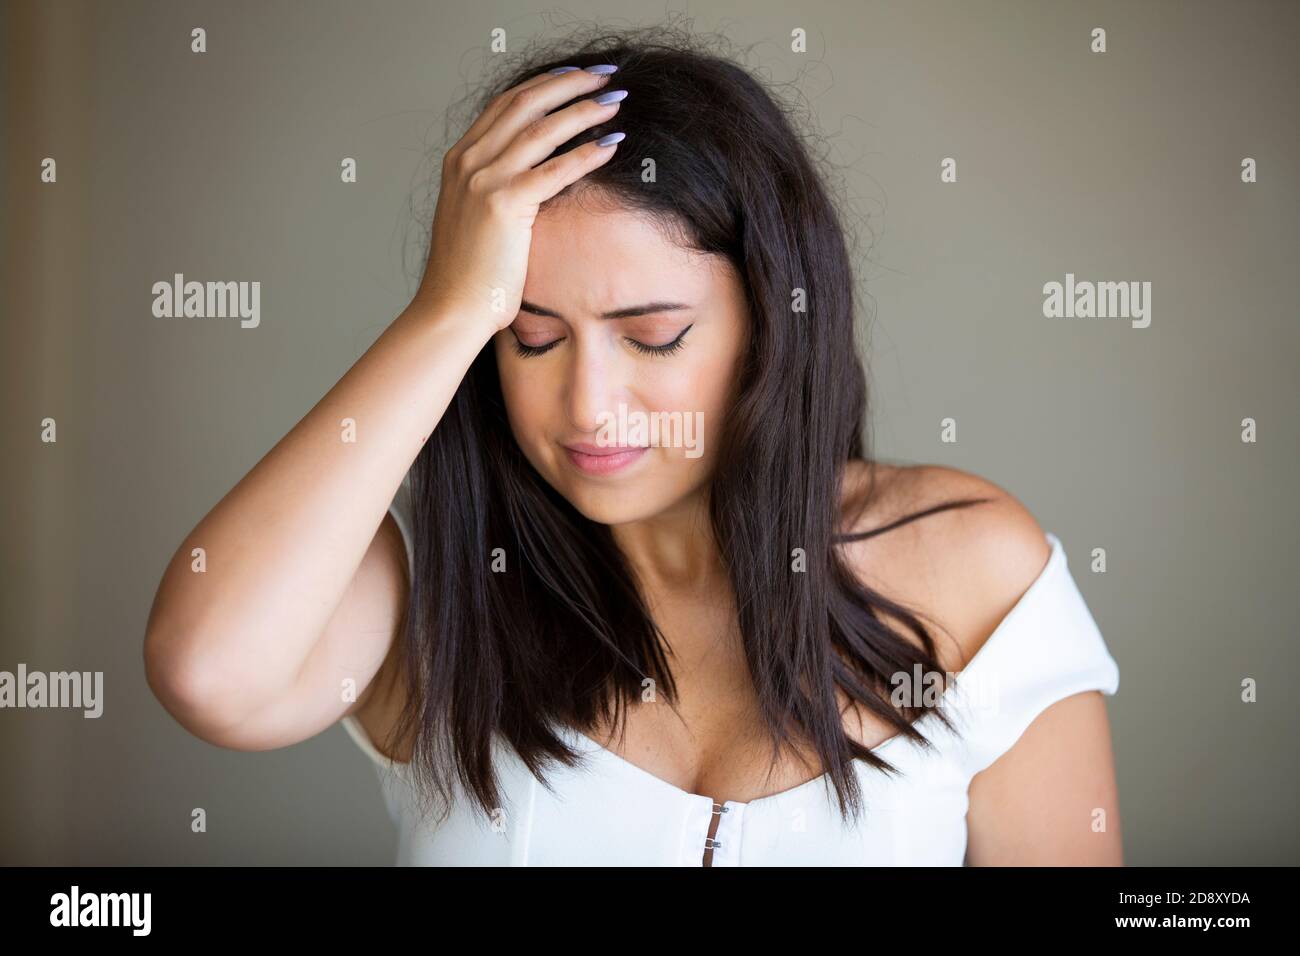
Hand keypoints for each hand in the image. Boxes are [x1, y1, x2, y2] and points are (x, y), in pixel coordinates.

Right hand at [413, 66, 625, 331]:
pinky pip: (556, 169)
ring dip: (584, 110)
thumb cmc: (470, 275)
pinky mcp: (504, 204)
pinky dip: (587, 153)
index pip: (505, 104)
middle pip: (526, 103)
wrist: (451, 309)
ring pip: (543, 129)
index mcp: (460, 160)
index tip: (576, 75)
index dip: (544, 84)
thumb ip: (496, 188)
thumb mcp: (475, 218)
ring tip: (616, 102)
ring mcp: (484, 180)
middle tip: (605, 75)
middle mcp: (469, 161)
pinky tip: (612, 144)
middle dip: (570, 83)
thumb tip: (533, 178)